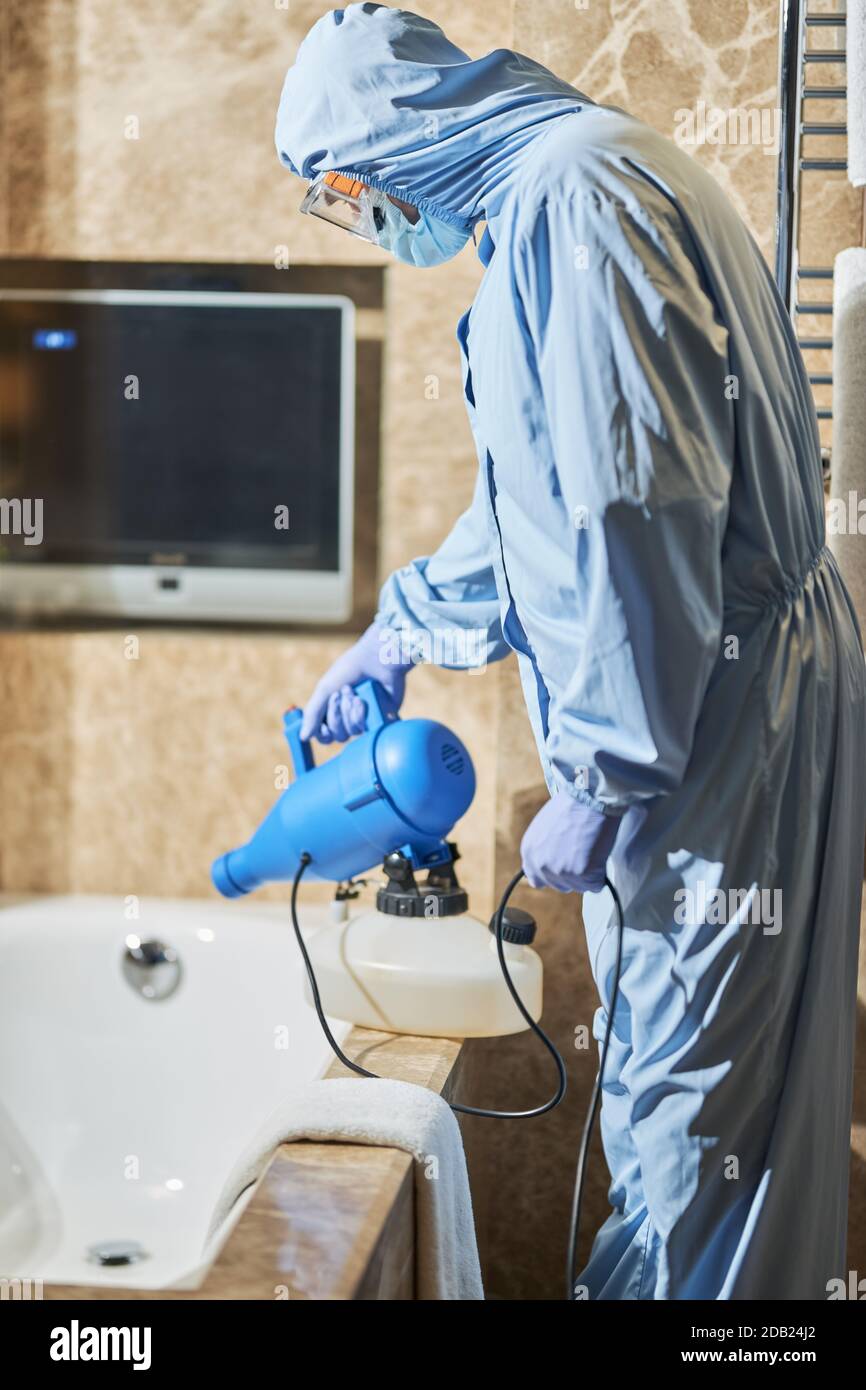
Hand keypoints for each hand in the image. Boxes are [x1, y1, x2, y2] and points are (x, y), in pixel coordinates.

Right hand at [299, 623, 413, 742]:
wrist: (375, 659)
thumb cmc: (349, 669)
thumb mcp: (325, 689)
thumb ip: (313, 713)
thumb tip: (303, 737)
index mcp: (334, 709)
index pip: (325, 735)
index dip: (323, 734)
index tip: (322, 726)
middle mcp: (350, 716)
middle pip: (338, 736)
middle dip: (336, 716)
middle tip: (339, 694)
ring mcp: (367, 718)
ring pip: (352, 732)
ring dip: (348, 712)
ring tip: (353, 692)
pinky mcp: (381, 717)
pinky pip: (367, 729)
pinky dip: (361, 714)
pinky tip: (362, 699)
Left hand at [520, 790, 621, 892]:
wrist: (589, 797)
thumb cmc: (571, 806)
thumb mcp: (544, 826)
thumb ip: (542, 848)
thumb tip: (549, 864)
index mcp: (529, 852)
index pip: (537, 880)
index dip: (553, 875)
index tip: (565, 867)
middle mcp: (541, 865)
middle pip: (560, 886)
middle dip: (573, 874)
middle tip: (583, 852)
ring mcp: (561, 871)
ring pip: (579, 886)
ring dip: (588, 873)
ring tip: (591, 848)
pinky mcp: (582, 874)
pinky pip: (596, 885)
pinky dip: (601, 873)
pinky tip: (599, 852)